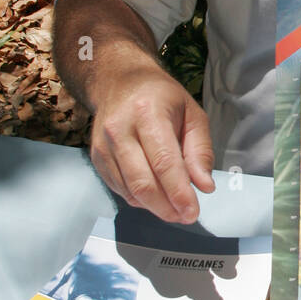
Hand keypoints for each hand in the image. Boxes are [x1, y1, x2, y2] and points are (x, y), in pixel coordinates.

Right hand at [90, 65, 214, 223]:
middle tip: (186, 217)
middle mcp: (120, 130)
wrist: (119, 82)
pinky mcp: (96, 159)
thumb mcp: (192, 114)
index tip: (193, 213)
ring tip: (175, 208)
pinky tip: (156, 195)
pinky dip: (140, 199)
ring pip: (130, 191)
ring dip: (155, 207)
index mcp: (147, 113)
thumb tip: (204, 186)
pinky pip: (120, 190)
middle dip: (167, 207)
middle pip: (143, 183)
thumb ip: (200, 151)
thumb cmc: (161, 98)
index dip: (179, 192)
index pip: (164, 162)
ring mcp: (103, 146)